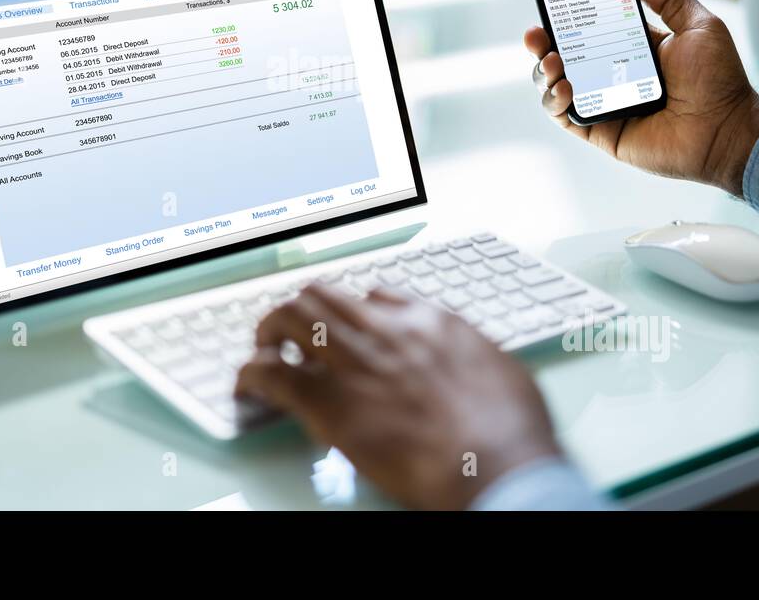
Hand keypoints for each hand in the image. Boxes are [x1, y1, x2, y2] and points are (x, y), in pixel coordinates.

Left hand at [235, 284, 558, 509]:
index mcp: (430, 321)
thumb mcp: (503, 370)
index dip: (354, 311)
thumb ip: (473, 356)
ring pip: (290, 318)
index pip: (376, 295)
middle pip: (324, 296)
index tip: (348, 327)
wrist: (496, 463)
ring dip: (270, 332)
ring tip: (263, 351)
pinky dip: (251, 376)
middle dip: (300, 311)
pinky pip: (272, 374)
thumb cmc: (511, 429)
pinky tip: (246, 387)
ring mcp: (355, 362)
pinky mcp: (329, 402)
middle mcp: (386, 329)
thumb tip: (469, 361)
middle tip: (289, 334)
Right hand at [526, 0, 758, 195]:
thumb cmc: (719, 81)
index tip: (552, 0)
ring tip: (553, 61)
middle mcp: (613, 75)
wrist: (726, 129)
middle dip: (543, 43)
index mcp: (633, 49)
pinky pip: (565, 117)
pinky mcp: (600, 131)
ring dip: (545, 71)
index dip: (567, 16)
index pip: (590, 29)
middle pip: (564, 56)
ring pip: (556, 85)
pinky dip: (555, 102)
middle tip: (537, 32)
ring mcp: (604, 104)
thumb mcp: (699, 25)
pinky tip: (565, 87)